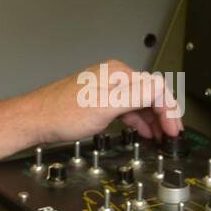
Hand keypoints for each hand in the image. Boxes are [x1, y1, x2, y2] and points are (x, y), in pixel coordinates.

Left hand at [29, 59, 181, 144]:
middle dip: (164, 115)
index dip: (170, 109)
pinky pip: (127, 108)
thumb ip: (138, 96)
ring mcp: (106, 88)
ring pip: (139, 102)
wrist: (36, 120)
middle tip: (172, 135)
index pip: (157, 87)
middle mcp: (114, 77)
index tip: (174, 128)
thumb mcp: (107, 105)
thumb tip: (162, 92)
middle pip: (150, 94)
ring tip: (160, 137)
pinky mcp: (99, 100)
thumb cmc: (62, 113)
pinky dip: (137, 120)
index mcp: (119, 74)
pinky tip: (141, 130)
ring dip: (152, 119)